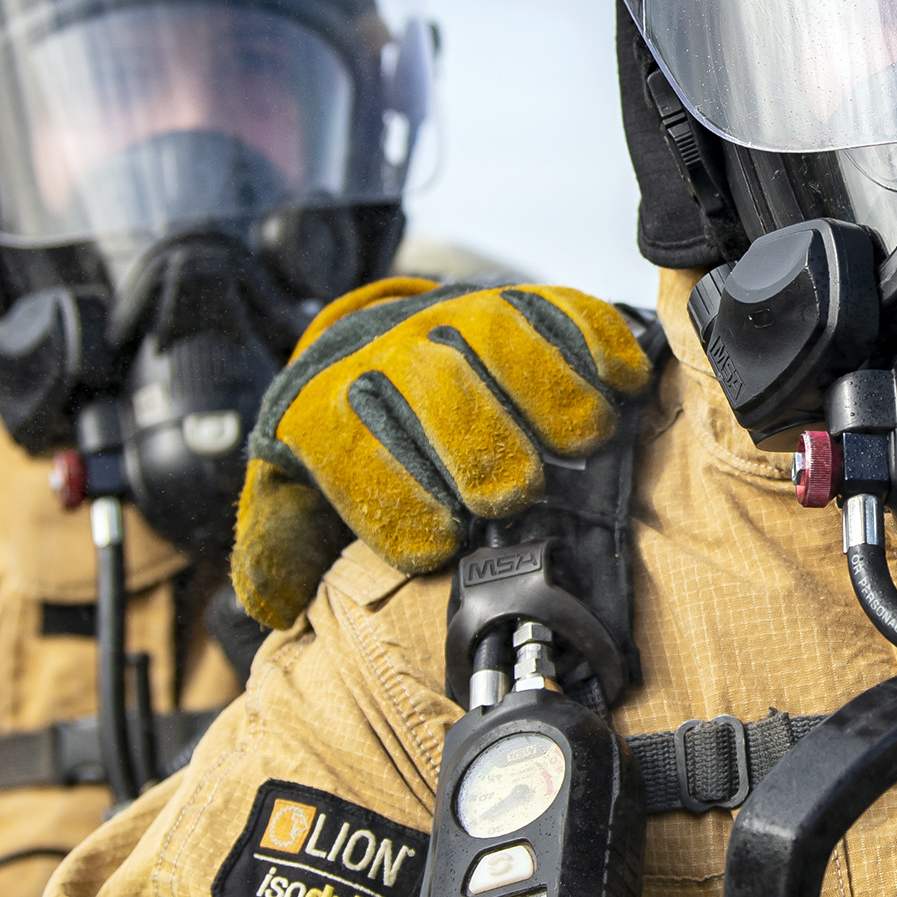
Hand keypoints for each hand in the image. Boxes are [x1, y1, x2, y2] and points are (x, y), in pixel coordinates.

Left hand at [232, 278, 654, 626]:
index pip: (354, 446)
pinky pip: (560, 307)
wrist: (376, 343)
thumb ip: (282, 545)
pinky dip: (596, 341)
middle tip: (511, 492)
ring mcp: (458, 315)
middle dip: (478, 440)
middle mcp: (393, 352)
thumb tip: (274, 601)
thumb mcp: (298, 488)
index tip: (437, 546)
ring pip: (503, 335)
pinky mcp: (519, 296)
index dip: (396, 499)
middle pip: (437, 385)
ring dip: (549, 386)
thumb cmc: (353, 442)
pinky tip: (623, 381)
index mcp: (329, 406)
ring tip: (584, 437)